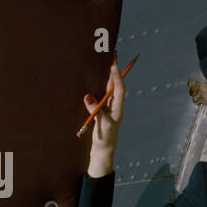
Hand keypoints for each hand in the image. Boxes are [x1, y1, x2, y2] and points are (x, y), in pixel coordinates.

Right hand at [85, 55, 124, 175]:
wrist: (102, 151)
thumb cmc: (104, 139)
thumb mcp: (100, 125)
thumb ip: (95, 110)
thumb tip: (87, 96)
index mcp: (117, 108)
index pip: (118, 88)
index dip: (116, 76)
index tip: (113, 64)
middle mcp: (114, 105)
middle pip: (115, 84)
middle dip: (114, 70)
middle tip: (113, 54)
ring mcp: (107, 107)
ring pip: (108, 87)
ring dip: (107, 74)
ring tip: (106, 60)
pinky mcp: (100, 110)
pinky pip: (100, 94)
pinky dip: (99, 84)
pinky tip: (95, 76)